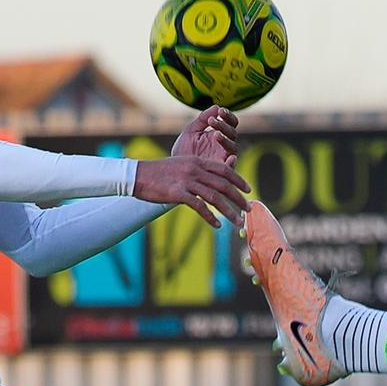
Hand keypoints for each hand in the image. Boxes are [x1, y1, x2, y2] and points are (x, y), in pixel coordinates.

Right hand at [133, 154, 249, 227]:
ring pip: (215, 197)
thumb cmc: (159, 172)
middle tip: (249, 209)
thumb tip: (211, 180)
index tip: (248, 189)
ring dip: (229, 211)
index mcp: (197, 161)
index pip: (224, 170)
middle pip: (224, 184)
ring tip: (238, 221)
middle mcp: (195, 169)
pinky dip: (211, 217)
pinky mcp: (177, 193)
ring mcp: (187, 181)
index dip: (238, 180)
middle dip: (239, 198)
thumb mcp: (181, 165)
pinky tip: (217, 225)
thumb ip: (197, 170)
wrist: (137, 175)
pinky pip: (199, 207)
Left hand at [173, 104, 239, 165]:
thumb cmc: (184, 150)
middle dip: (224, 126)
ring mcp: (223, 158)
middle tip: (212, 121)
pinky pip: (231, 168)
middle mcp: (224, 146)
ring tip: (215, 134)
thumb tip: (216, 106)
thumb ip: (202, 119)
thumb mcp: (191, 131)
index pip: (231, 123)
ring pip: (233, 148)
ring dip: (226, 140)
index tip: (220, 111)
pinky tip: (230, 158)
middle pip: (233, 133)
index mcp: (219, 134)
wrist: (175, 170)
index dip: (228, 116)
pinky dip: (232, 163)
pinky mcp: (220, 171)